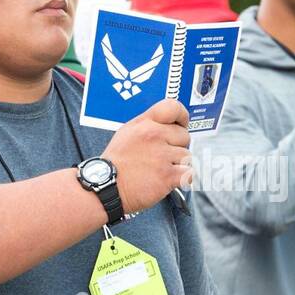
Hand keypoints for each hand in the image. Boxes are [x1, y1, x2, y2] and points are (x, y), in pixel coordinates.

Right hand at [102, 100, 190, 215]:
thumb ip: (148, 124)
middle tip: (163, 156)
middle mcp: (154, 136)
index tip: (181, 125)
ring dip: (179, 164)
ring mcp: (161, 156)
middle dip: (177, 146)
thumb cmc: (116, 163)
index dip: (182, 117)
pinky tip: (171, 179)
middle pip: (184, 136)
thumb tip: (168, 123)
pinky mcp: (167, 176)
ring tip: (162, 169)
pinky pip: (189, 173)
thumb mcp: (127, 132)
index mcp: (145, 123)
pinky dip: (183, 178)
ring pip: (187, 156)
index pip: (173, 107)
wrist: (105, 186)